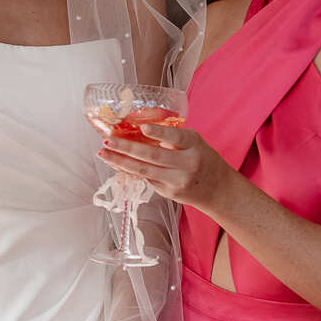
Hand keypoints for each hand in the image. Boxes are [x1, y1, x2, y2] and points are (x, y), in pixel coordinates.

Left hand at [97, 123, 234, 210]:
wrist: (217, 189)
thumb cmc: (202, 158)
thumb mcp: (194, 142)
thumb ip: (171, 137)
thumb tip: (137, 128)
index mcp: (194, 145)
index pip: (176, 138)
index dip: (159, 133)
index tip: (143, 128)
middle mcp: (187, 164)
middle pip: (153, 156)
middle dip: (126, 148)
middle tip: (107, 140)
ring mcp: (177, 181)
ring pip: (144, 170)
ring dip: (120, 161)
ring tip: (103, 153)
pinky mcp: (169, 192)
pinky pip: (145, 179)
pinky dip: (128, 169)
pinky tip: (115, 162)